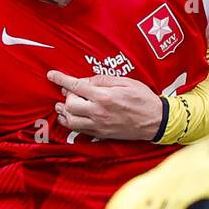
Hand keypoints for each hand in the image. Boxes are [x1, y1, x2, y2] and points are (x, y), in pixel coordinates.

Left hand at [47, 71, 163, 140]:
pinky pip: (79, 130)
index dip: (61, 79)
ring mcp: (99, 125)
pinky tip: (71, 117)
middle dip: (66, 97)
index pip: (75, 86)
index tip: (51, 75)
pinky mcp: (101, 134)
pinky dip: (71, 123)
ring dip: (64, 112)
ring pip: (71, 121)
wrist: (156, 121)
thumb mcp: (125, 81)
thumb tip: (85, 80)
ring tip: (63, 106)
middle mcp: (98, 112)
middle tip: (69, 92)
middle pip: (69, 105)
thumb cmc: (143, 98)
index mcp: (104, 96)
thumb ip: (102, 80)